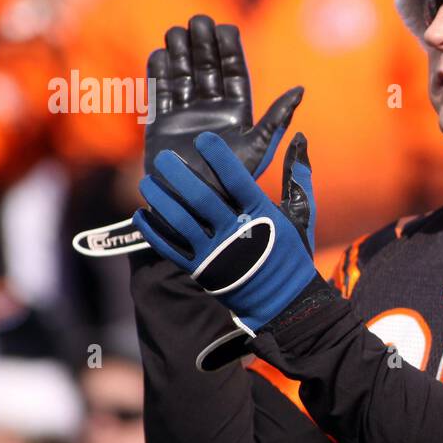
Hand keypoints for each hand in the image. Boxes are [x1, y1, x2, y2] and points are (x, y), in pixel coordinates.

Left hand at [133, 130, 317, 333]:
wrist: (286, 302)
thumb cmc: (292, 255)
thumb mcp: (301, 215)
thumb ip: (298, 177)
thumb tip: (299, 139)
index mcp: (262, 215)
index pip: (237, 180)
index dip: (219, 158)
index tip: (203, 140)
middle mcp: (237, 233)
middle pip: (201, 198)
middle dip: (179, 175)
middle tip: (162, 158)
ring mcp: (217, 254)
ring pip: (180, 221)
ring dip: (161, 200)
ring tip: (147, 183)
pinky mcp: (202, 272)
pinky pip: (171, 249)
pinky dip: (154, 233)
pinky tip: (141, 216)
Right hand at [144, 14, 301, 178]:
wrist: (196, 205)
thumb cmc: (233, 179)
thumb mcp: (259, 147)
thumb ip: (277, 118)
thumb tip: (300, 90)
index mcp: (238, 114)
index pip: (235, 74)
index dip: (230, 50)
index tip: (226, 28)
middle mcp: (213, 111)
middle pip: (207, 69)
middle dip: (203, 45)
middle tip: (198, 20)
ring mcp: (186, 116)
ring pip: (183, 76)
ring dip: (180, 53)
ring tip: (177, 30)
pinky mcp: (161, 125)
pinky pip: (160, 93)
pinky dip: (158, 74)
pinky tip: (159, 53)